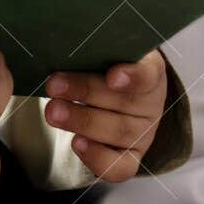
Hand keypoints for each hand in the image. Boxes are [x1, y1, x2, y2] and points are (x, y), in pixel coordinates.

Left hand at [42, 50, 167, 182]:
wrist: (110, 92)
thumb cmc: (102, 64)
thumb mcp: (102, 48)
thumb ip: (92, 45)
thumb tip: (62, 37)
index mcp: (150, 69)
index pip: (148, 73)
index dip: (132, 76)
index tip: (112, 76)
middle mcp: (151, 103)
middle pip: (126, 101)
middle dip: (86, 93)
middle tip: (53, 85)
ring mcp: (143, 133)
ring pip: (120, 131)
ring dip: (83, 121)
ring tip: (52, 112)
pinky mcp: (130, 157)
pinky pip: (120, 167)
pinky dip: (98, 157)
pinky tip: (76, 144)